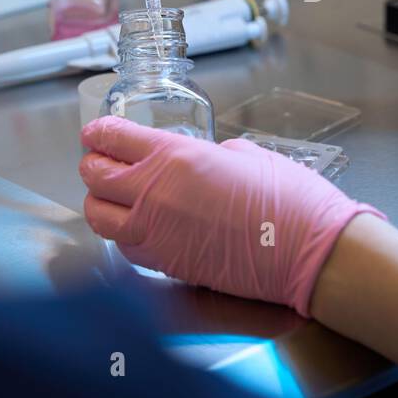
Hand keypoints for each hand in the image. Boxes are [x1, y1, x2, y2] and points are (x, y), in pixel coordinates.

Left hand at [79, 116, 384, 316]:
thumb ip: (211, 155)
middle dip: (92, 165)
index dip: (98, 133)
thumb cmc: (289, 200)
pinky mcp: (165, 264)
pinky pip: (123, 246)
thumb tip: (203, 159)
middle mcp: (156, 194)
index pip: (114, 138)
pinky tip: (132, 228)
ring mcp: (156, 233)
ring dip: (97, 202)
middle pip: (95, 176)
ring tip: (107, 197)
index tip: (94, 133)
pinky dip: (119, 234)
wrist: (305, 251)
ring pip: (98, 216)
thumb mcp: (247, 155)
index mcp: (176, 157)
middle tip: (97, 160)